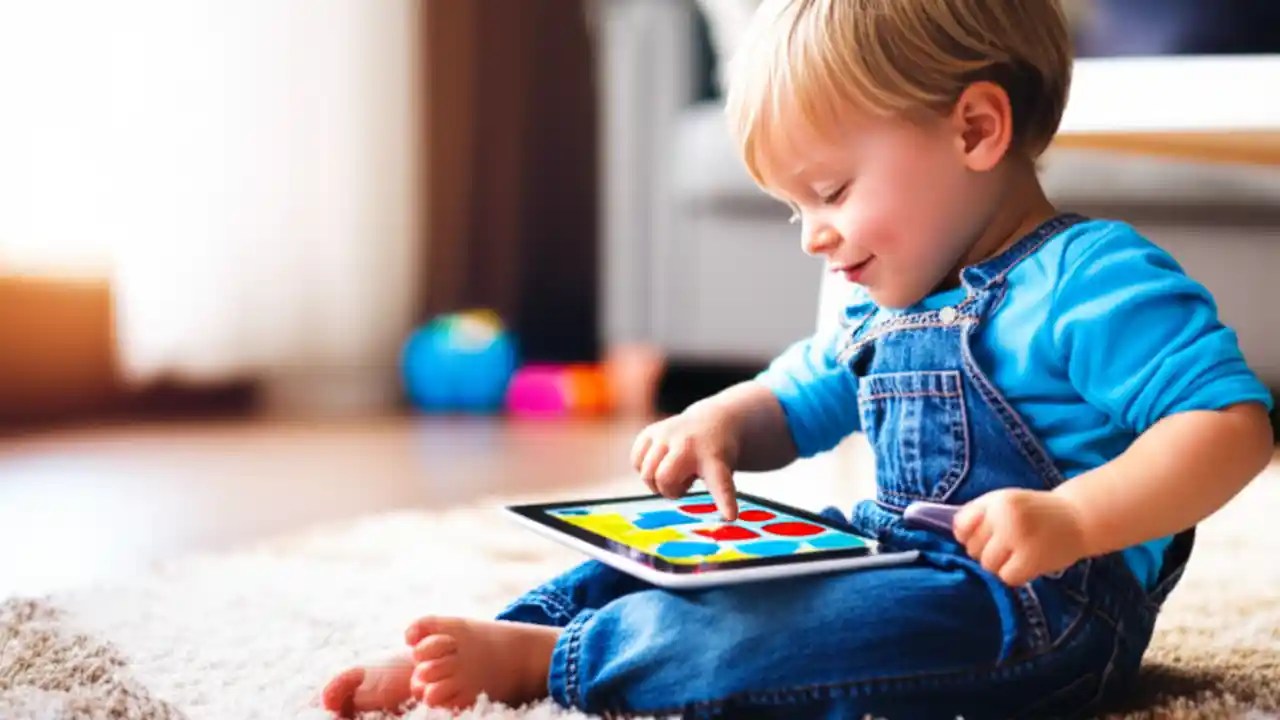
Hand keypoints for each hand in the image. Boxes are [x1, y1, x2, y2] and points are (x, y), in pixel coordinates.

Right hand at [631, 402, 739, 520]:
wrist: (712, 422)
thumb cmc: (716, 457)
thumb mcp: (723, 472)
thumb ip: (714, 494)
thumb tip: (705, 513)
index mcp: (714, 460)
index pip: (719, 483)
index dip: (724, 502)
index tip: (730, 517)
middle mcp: (688, 443)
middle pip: (663, 479)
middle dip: (669, 491)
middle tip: (682, 486)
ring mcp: (666, 434)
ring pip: (645, 472)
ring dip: (655, 482)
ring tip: (671, 473)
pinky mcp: (650, 431)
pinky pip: (635, 460)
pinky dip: (643, 468)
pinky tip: (658, 464)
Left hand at [953, 489, 1089, 586]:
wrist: (1079, 518)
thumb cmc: (1036, 510)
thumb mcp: (1005, 500)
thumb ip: (978, 513)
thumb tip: (956, 534)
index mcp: (997, 501)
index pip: (961, 527)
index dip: (969, 536)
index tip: (984, 536)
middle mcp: (1006, 518)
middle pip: (973, 549)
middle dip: (985, 550)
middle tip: (1007, 546)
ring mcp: (1019, 539)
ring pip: (988, 565)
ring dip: (999, 565)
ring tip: (1016, 555)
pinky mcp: (1032, 559)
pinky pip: (1007, 577)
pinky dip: (1013, 575)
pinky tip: (1024, 565)